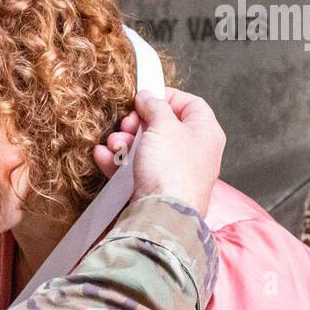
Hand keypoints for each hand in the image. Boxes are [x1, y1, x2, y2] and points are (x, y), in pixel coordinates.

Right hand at [93, 88, 224, 213]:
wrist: (162, 214)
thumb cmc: (172, 169)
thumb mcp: (164, 125)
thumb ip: (156, 106)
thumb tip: (148, 96)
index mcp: (206, 132)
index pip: (190, 104)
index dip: (166, 97)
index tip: (144, 98)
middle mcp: (193, 151)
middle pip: (162, 126)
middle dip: (137, 123)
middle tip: (127, 124)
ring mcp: (173, 170)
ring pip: (145, 147)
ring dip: (124, 141)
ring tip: (114, 143)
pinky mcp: (154, 187)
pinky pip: (134, 168)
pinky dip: (118, 161)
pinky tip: (104, 156)